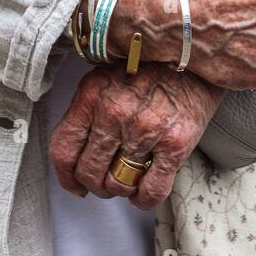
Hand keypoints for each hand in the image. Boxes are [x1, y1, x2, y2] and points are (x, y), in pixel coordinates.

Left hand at [49, 61, 223, 209]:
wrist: (193, 56)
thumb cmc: (148, 67)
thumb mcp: (106, 76)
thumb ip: (88, 109)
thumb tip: (75, 150)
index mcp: (92, 95)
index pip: (63, 148)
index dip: (65, 175)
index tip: (73, 184)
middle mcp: (114, 113)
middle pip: (89, 171)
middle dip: (95, 184)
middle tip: (104, 182)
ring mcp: (144, 129)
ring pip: (118, 184)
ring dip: (121, 189)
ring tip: (128, 179)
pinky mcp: (174, 144)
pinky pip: (151, 190)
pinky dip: (144, 198)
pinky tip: (143, 191)